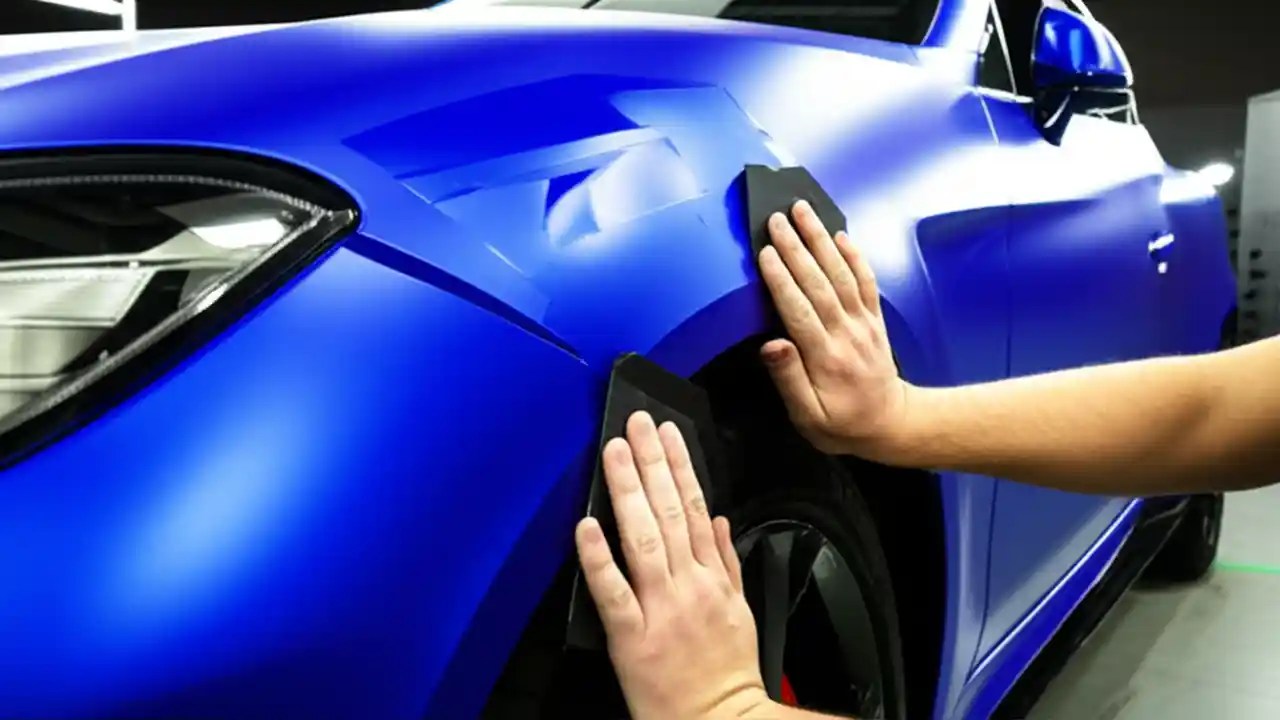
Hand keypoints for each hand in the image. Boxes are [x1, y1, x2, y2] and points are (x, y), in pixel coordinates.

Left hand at [575, 411, 772, 719]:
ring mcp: (659, 608)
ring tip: (614, 452)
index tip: (666, 432)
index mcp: (712, 578)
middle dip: (652, 462)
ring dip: (628, 490)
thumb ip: (728, 561)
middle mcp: (687, 584)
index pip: (695, 507)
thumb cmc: (726, 672)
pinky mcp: (631, 637)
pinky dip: (599, 557)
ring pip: (643, 538)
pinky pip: (612, 591)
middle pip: (670, 511)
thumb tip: (720, 519)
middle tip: (636, 423)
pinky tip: (587, 524)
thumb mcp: (740, 610)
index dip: (680, 465)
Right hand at [757, 200, 911, 457]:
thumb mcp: (807, 417)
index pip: (799, 310)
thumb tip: (771, 345)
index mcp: (825, 357)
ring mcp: (863, 322)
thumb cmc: (841, 424)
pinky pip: (865, 280)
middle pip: (819, 282)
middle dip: (797, 247)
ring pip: (841, 273)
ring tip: (803, 212)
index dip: (781, 279)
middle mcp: (846, 333)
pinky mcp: (873, 318)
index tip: (766, 252)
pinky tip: (840, 234)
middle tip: (776, 218)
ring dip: (821, 239)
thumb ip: (789, 379)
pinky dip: (853, 254)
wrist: (890, 424)